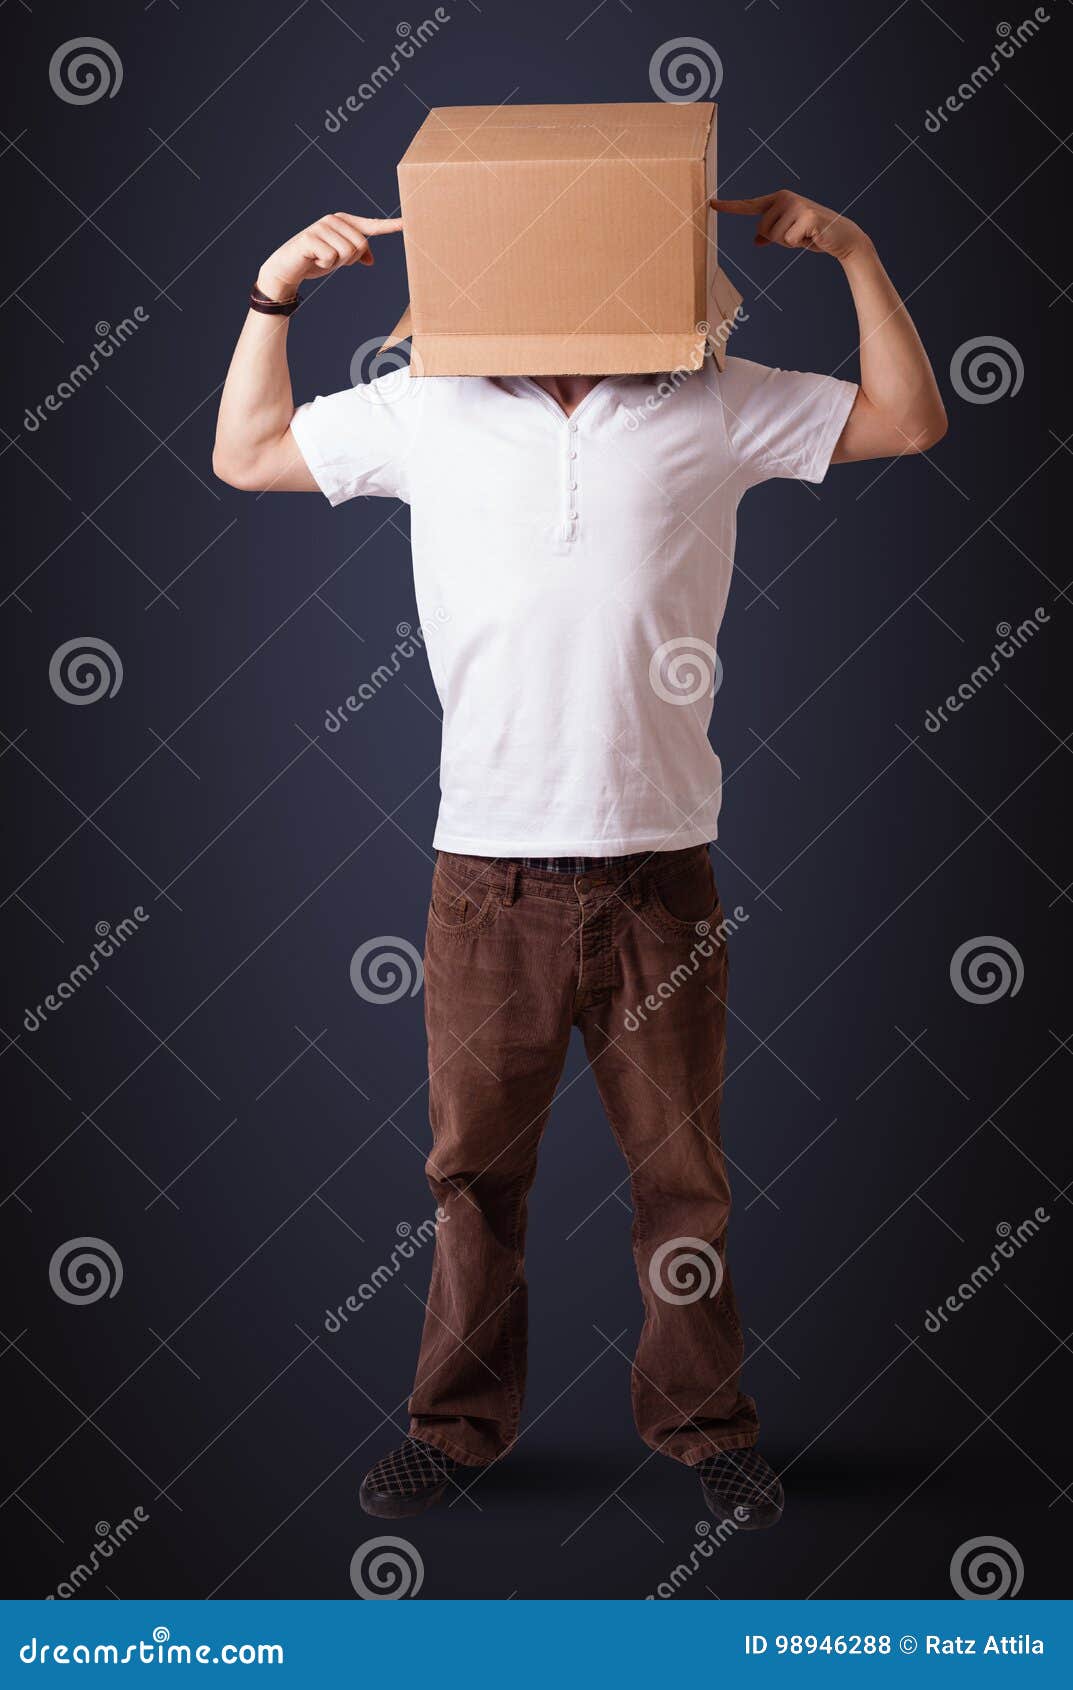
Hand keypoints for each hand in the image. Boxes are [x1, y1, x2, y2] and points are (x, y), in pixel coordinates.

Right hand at [256, 212, 403, 299]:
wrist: (287, 267)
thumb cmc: (315, 259)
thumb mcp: (339, 258)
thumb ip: (356, 255)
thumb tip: (371, 261)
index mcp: (344, 222)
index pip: (371, 225)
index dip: (390, 226)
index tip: (407, 223)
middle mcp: (333, 220)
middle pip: (361, 245)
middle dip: (348, 260)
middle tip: (329, 258)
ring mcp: (322, 227)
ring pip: (348, 253)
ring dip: (335, 263)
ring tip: (320, 257)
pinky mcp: (311, 237)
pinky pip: (332, 258)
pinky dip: (323, 265)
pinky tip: (312, 259)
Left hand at [711, 190, 869, 262]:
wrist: (840, 236)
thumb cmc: (812, 233)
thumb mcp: (789, 234)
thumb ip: (771, 234)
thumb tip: (756, 240)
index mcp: (778, 199)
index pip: (750, 205)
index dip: (730, 207)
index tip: (711, 204)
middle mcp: (785, 198)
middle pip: (763, 230)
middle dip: (779, 240)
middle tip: (798, 234)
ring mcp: (796, 205)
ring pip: (775, 237)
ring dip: (790, 243)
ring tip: (805, 235)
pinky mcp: (806, 216)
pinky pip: (789, 241)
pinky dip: (800, 244)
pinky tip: (813, 236)